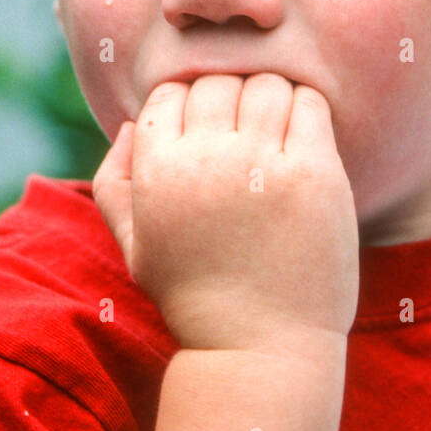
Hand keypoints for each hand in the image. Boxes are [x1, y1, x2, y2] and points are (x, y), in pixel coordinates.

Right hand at [93, 74, 359, 353]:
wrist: (261, 350)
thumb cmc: (196, 297)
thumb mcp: (135, 247)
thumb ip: (115, 181)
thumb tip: (131, 121)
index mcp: (158, 172)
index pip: (170, 91)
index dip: (188, 105)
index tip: (207, 135)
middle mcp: (207, 160)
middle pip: (219, 80)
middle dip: (231, 99)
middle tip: (245, 135)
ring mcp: (264, 164)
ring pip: (267, 83)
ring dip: (271, 100)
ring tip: (275, 136)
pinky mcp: (315, 173)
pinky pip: (311, 104)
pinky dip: (307, 110)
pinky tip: (303, 143)